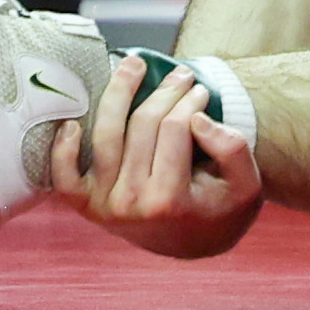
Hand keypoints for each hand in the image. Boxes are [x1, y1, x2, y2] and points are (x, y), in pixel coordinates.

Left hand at [51, 52, 264, 260]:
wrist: (197, 243)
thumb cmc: (223, 208)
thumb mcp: (247, 183)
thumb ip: (231, 148)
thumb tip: (197, 119)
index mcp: (169, 200)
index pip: (175, 129)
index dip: (190, 101)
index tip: (202, 90)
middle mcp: (131, 204)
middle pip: (142, 125)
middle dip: (165, 91)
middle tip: (182, 76)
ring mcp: (105, 206)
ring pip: (105, 136)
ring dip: (118, 94)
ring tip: (134, 66)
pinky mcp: (89, 207)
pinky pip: (64, 178)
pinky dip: (62, 150)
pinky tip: (71, 122)